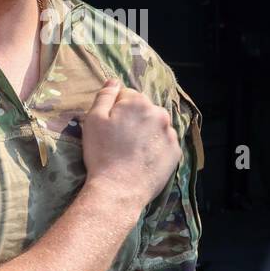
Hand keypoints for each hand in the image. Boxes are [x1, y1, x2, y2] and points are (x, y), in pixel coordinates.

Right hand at [80, 78, 180, 207]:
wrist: (119, 189)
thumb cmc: (102, 153)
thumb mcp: (94, 120)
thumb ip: (105, 96)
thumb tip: (114, 81)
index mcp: (139, 102)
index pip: (126, 95)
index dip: (115, 109)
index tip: (109, 126)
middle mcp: (159, 113)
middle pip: (143, 110)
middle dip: (133, 119)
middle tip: (119, 140)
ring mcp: (170, 134)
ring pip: (155, 126)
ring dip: (146, 132)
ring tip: (131, 151)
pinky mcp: (175, 152)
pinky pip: (164, 143)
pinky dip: (155, 147)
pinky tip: (142, 159)